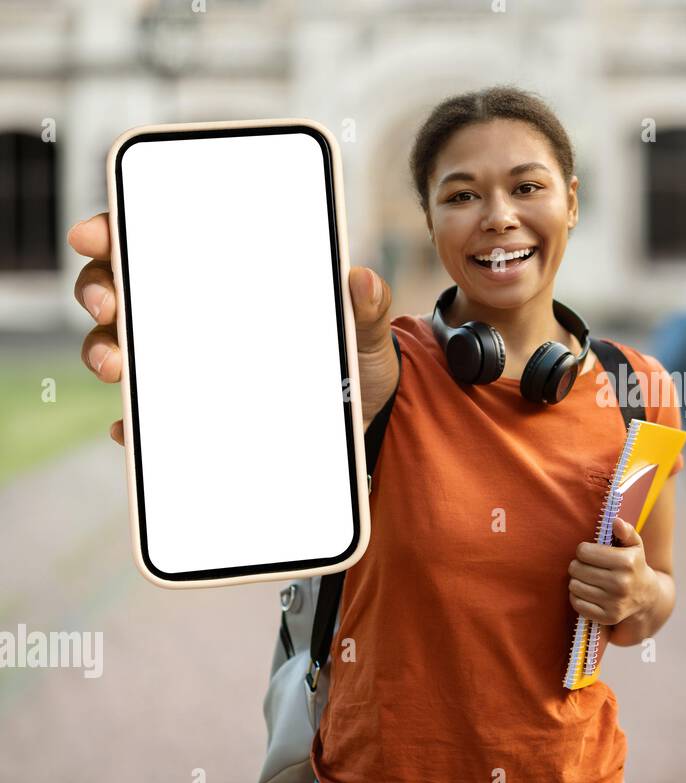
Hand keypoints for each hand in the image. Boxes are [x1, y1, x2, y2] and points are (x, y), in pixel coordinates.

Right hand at [67, 213, 399, 445]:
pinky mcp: (189, 412)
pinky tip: (132, 426)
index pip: (157, 238)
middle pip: (120, 288)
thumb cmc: (355, 355)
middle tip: (110, 307)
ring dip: (104, 352)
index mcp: (228, 277)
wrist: (365, 416)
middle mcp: (192, 314)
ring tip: (118, 366)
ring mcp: (184, 363)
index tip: (95, 235)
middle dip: (99, 290)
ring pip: (119, 347)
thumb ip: (368, 306)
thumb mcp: (366, 330)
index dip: (116, 230)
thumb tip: (363, 280)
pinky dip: (134, 420)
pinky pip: (147, 415)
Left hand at [567, 517, 660, 626]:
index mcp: (626, 562)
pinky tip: (588, 592)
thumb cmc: (634, 566)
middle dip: (578, 565)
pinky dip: (578, 597)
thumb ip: (626, 531)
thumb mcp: (635, 545)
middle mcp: (621, 584)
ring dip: (577, 581)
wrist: (647, 598)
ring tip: (587, 579)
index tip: (590, 553)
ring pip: (574, 586)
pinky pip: (577, 604)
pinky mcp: (607, 617)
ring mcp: (614, 603)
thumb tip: (616, 521)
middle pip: (576, 569)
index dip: (584, 550)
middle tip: (587, 566)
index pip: (584, 552)